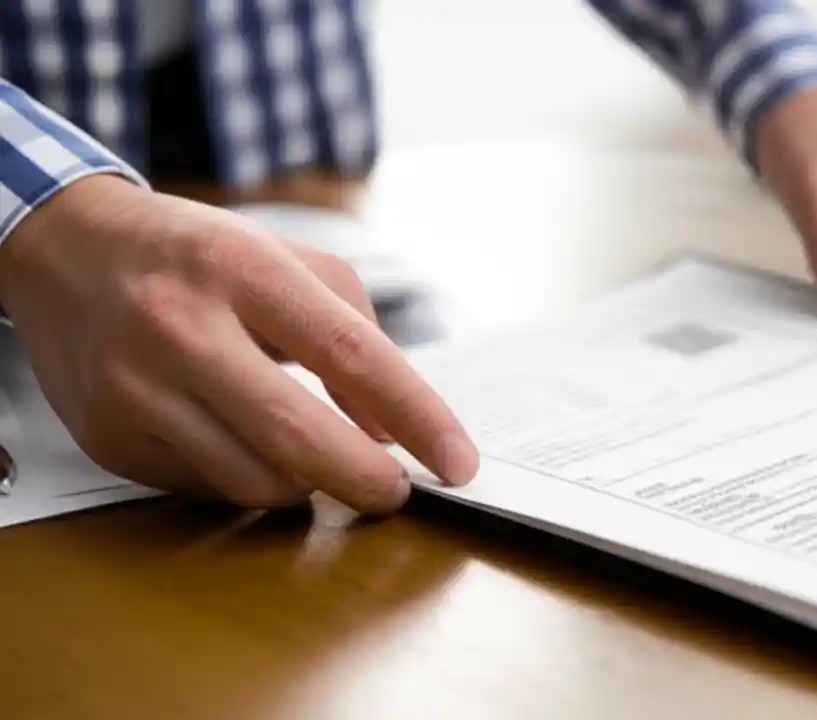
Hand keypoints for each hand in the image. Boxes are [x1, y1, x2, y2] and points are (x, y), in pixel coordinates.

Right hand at [0, 176, 478, 511]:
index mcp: (242, 267)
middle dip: (367, 479)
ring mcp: (134, 386)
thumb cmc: (197, 255)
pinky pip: (208, 488)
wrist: (65, 252)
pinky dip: (248, 478)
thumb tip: (393, 433)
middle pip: (298, 435)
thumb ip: (355, 334)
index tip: (459, 462)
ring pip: (255, 479)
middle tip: (397, 490)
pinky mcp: (109, 437)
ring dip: (308, 482)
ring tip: (314, 450)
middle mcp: (180, 326)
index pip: (351, 354)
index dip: (418, 416)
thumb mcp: (285, 261)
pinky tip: (246, 443)